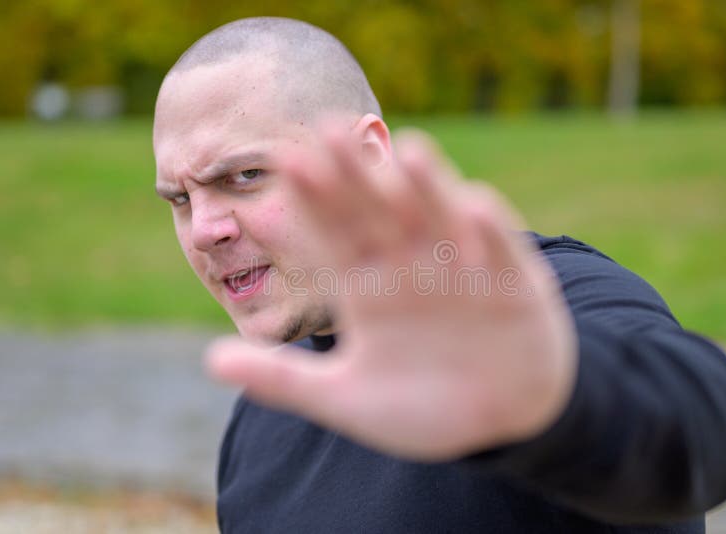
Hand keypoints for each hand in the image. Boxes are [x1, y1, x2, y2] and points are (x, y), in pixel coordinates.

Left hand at [206, 123, 577, 460]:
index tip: (279, 177)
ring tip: (407, 151)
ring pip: (438, 217)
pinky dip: (488, 234)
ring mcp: (462, 268)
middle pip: (379, 212)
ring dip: (426, 187)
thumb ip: (284, 381)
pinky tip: (474, 210)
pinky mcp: (513, 281)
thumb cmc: (423, 408)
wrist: (500, 419)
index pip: (333, 238)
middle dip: (355, 176)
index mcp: (368, 288)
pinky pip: (500, 251)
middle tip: (326, 132)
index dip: (310, 208)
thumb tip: (212, 361)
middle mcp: (411, 266)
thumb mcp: (348, 400)